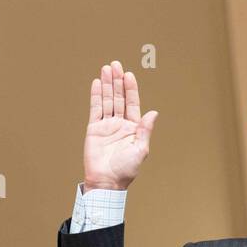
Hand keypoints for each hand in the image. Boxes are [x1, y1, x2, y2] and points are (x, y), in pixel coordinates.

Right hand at [82, 60, 157, 191]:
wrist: (106, 182)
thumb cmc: (125, 170)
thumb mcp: (140, 150)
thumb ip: (144, 130)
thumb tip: (153, 112)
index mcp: (133, 128)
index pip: (132, 103)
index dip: (130, 89)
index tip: (128, 75)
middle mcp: (120, 124)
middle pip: (118, 98)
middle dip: (117, 81)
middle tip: (115, 64)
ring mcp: (106, 125)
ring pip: (107, 100)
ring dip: (107, 84)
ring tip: (106, 69)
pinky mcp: (94, 129)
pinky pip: (95, 109)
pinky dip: (96, 96)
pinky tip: (97, 83)